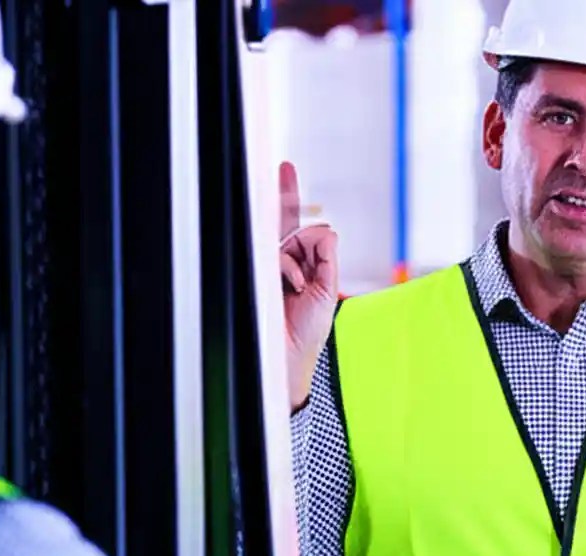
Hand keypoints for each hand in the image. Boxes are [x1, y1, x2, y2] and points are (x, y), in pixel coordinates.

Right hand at [278, 161, 338, 410]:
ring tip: (298, 289)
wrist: (286, 357)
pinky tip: (293, 286)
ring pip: (292, 239)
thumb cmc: (305, 332)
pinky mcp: (257, 270)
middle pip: (287, 225)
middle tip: (294, 235)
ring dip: (301, 263)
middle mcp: (279, 261)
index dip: (287, 197)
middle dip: (290, 221)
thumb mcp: (328, 289)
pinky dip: (294, 267)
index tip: (283, 168)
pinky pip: (286, 251)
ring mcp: (266, 264)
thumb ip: (326, 256)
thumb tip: (325, 229)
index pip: (296, 226)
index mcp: (299, 264)